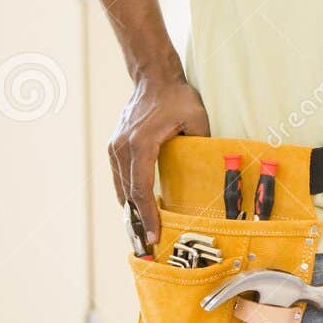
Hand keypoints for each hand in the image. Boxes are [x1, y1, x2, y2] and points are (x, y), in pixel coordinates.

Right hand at [109, 71, 210, 246]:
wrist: (154, 78)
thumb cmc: (179, 98)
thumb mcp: (197, 119)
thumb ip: (200, 145)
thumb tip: (209, 172)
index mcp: (141, 145)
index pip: (142, 189)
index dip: (147, 216)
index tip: (153, 236)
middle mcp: (122, 148)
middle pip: (127, 193)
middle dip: (137, 221)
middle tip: (146, 245)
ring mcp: (114, 147)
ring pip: (120, 187)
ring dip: (130, 210)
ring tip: (141, 233)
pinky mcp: (114, 146)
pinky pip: (119, 176)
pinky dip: (127, 194)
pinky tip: (136, 209)